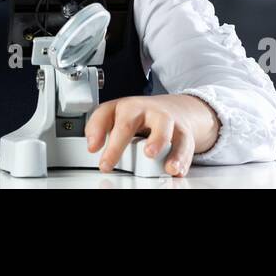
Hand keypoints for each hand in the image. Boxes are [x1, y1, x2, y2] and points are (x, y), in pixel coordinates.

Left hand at [85, 94, 218, 176]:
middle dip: (118, 142)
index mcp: (125, 107)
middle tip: (108, 162)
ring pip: (163, 125)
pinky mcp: (183, 132)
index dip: (96, 129)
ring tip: (150, 154)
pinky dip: (180, 158)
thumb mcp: (119, 116)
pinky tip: (174, 169)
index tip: (92, 149)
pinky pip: (184, 143)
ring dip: (157, 140)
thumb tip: (92, 146)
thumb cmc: (143, 116)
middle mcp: (144, 110)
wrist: (176, 110)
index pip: (105, 113)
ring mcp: (165, 119)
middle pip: (129, 121)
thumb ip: (102, 128)